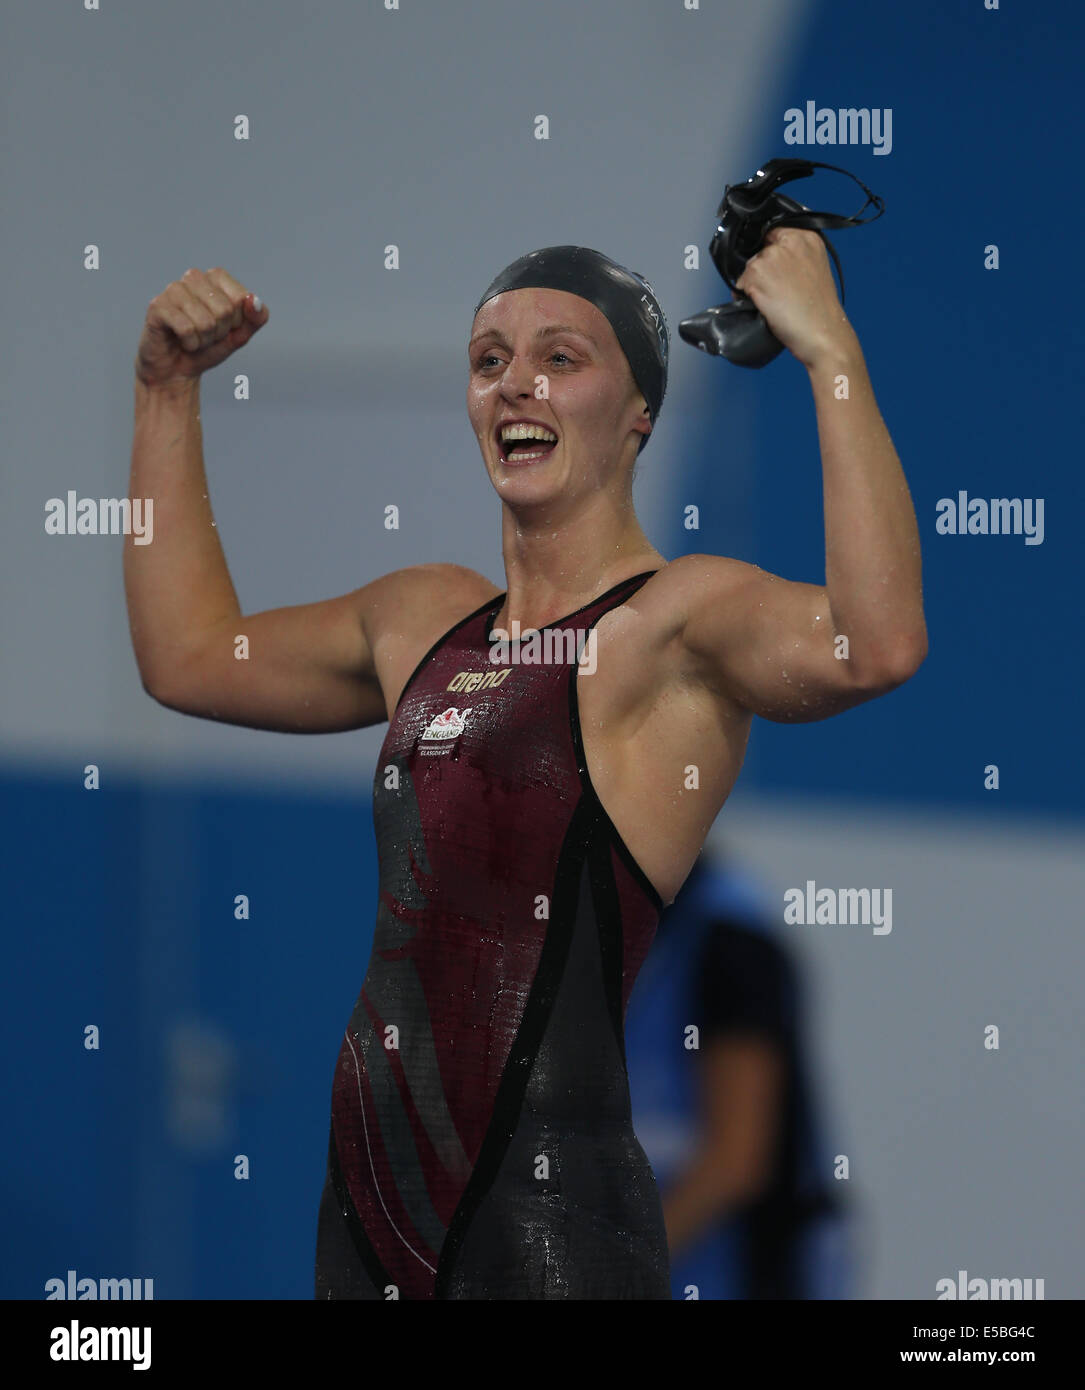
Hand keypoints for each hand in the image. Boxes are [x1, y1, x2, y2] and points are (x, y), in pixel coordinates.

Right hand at [134, 266, 267, 387]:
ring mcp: (174, 289)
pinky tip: (181, 341)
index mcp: (216, 277)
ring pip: (206, 322)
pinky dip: (190, 344)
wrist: (177, 369)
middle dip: (219, 333)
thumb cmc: (209, 347)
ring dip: (204, 340)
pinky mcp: (158, 306)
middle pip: (225, 311)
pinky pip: (186, 329)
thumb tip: (253, 300)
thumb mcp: (240, 335)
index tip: (224, 327)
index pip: (241, 299)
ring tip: (193, 338)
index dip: (237, 322)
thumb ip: (256, 318)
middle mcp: (194, 277)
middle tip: (206, 335)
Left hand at [734, 228, 854, 368]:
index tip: (774, 269)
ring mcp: (772, 256)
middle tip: (779, 291)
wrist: (822, 333)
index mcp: (808, 237)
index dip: (770, 251)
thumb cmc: (819, 310)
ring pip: (748, 267)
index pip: (774, 231)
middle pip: (759, 250)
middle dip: (762, 270)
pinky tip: (766, 306)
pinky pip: (739, 283)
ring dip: (753, 284)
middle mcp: (790, 241)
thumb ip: (795, 257)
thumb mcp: (814, 269)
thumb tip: (769, 257)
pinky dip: (746, 297)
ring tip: (775, 301)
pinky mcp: (757, 273)